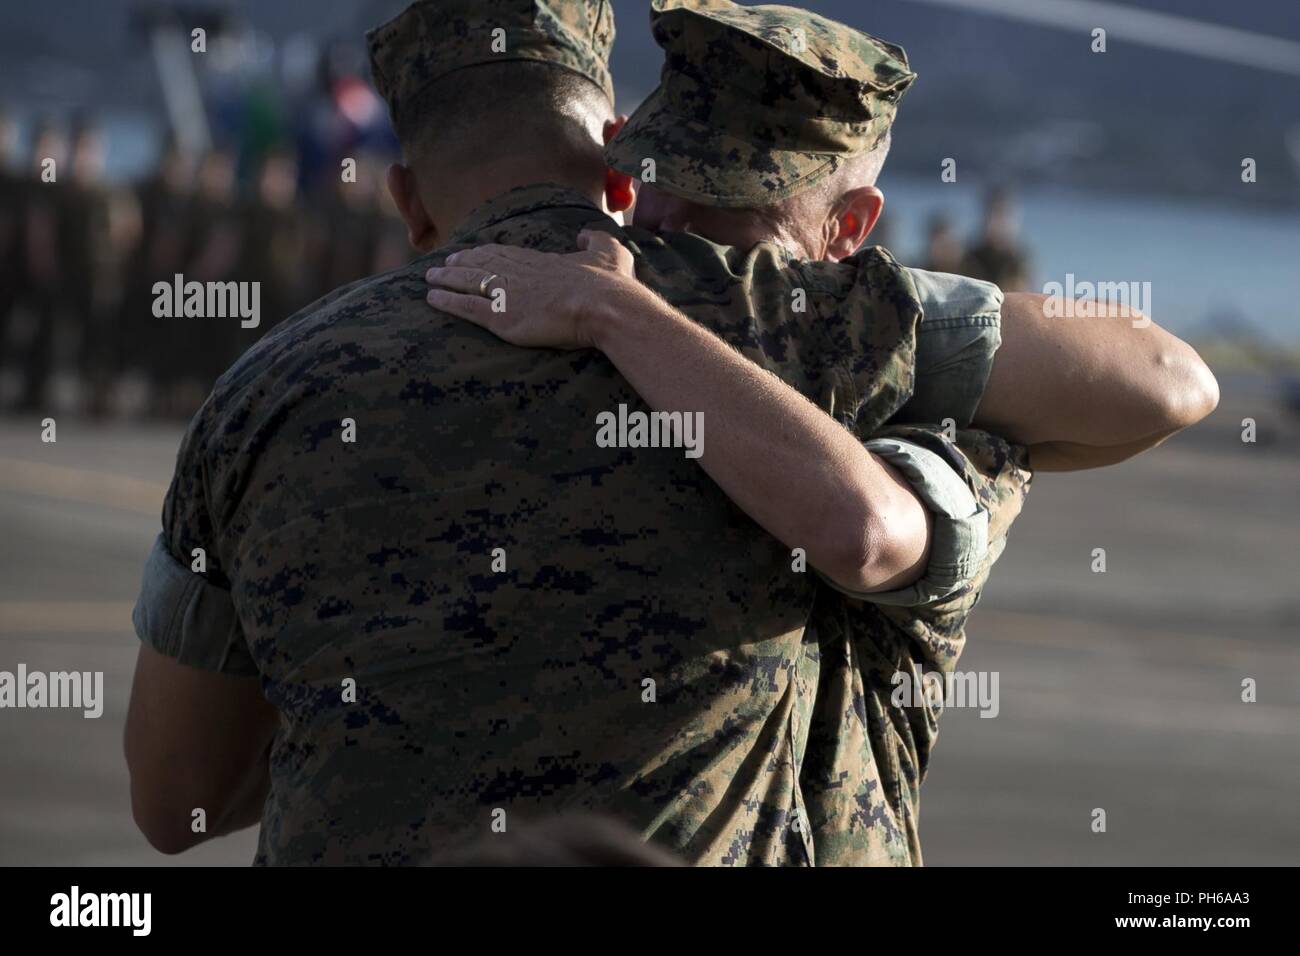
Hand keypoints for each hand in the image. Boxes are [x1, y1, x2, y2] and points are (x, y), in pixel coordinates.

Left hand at [425, 229, 636, 348]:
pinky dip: (446, 301)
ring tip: (430, 278)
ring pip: (467, 282)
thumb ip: (593, 237)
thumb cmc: (609, 282)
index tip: (471, 253)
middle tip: (443, 264)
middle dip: (459, 263)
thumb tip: (583, 231)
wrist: (605, 305)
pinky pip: (465, 306)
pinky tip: (431, 298)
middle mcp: (518, 272)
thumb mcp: (609, 250)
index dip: (484, 253)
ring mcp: (507, 293)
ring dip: (446, 279)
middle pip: (480, 264)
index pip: (504, 253)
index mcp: (540, 260)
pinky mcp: (501, 317)